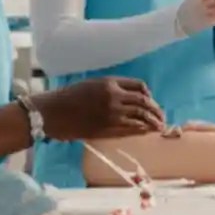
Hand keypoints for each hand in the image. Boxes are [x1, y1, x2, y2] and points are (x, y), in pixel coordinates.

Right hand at [36, 77, 164, 140]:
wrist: (53, 112)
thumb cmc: (68, 97)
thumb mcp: (91, 85)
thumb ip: (110, 88)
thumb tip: (128, 96)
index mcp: (110, 82)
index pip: (139, 86)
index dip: (148, 94)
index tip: (151, 100)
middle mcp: (114, 96)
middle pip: (144, 102)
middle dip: (156, 110)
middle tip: (161, 116)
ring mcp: (112, 114)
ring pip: (141, 116)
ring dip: (153, 121)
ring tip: (159, 126)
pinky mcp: (108, 129)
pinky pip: (131, 129)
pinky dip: (142, 130)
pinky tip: (146, 132)